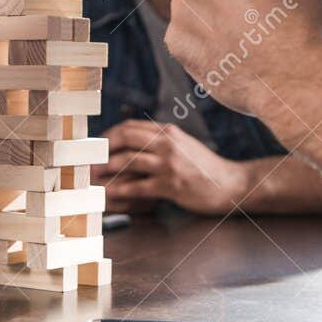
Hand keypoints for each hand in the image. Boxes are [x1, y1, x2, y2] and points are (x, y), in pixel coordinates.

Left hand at [97, 119, 250, 214]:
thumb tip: (134, 142)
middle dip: (102, 148)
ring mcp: (170, 164)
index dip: (109, 135)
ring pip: (128, 161)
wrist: (231, 184)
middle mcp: (167, 144)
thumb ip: (161, 141)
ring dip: (107, 169)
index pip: (130, 127)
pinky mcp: (172, 185)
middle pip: (125, 138)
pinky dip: (122, 191)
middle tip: (89, 159)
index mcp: (168, 132)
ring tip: (93, 177)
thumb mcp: (184, 145)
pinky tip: (111, 194)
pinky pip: (139, 187)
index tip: (97, 145)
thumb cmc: (205, 167)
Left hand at [166, 0, 321, 129]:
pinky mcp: (176, 39)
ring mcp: (183, 5)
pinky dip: (206, 40)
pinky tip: (235, 52)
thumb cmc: (309, 21)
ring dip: (217, 11)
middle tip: (261, 9)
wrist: (301, 78)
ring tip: (250, 35)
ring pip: (199, 0)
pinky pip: (189, 32)